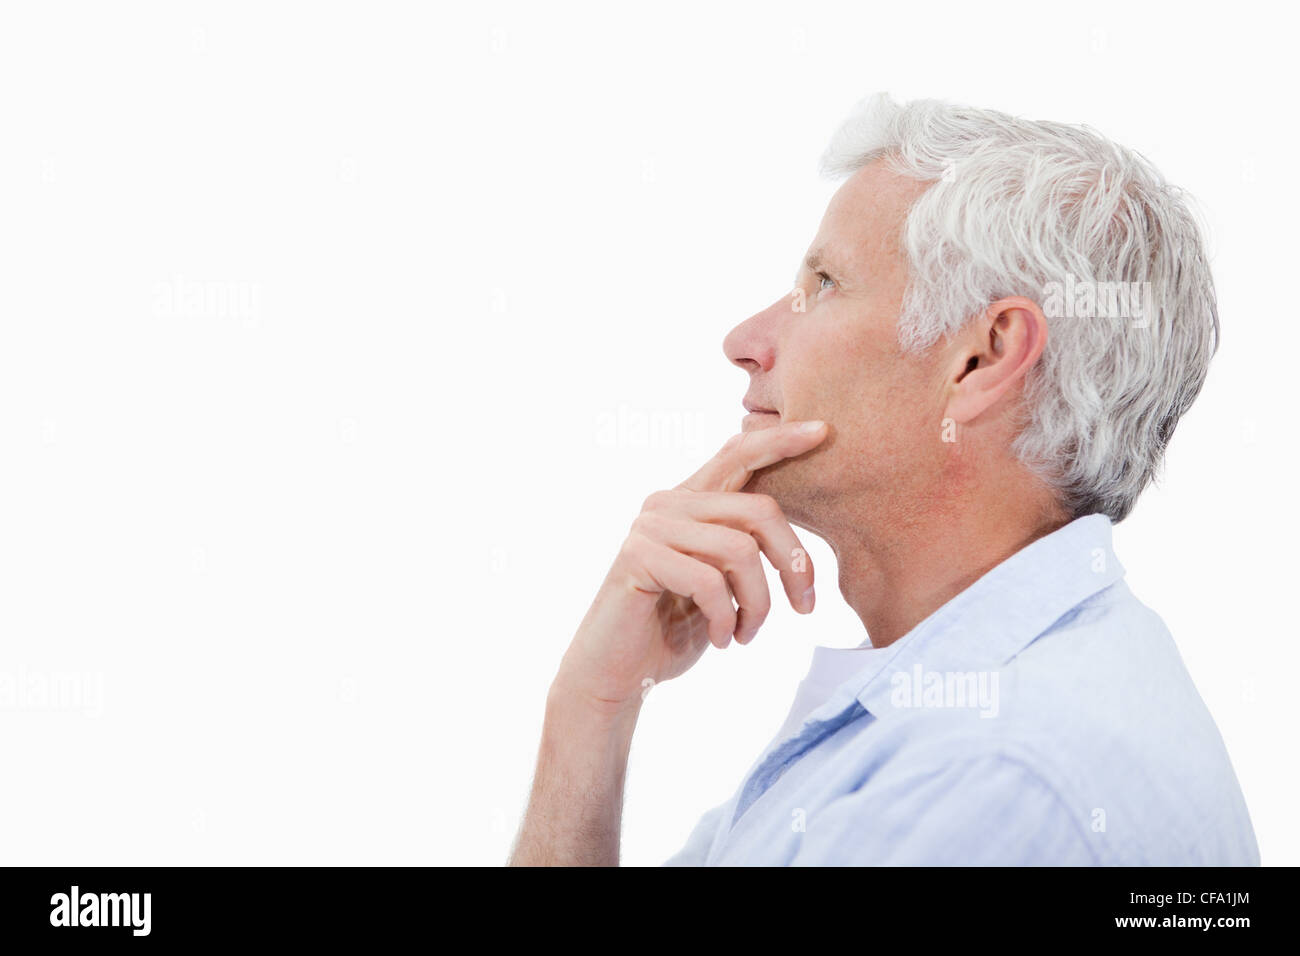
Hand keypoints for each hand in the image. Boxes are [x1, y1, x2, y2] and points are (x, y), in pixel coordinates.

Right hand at [555, 419, 827, 710]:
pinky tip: (723, 640)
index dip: (781, 440)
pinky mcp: (638, 557)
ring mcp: (650, 527)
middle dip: (793, 562)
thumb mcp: (721, 584)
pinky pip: (708, 581)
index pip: (738, 454)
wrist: (618, 675)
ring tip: (747, 634)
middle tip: (803, 607)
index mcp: (690, 502)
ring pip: (740, 550)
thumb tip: (797, 547)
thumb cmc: (672, 630)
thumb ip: (744, 550)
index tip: (823, 431)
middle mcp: (668, 503)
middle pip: (759, 509)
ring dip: (759, 604)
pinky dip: (727, 619)